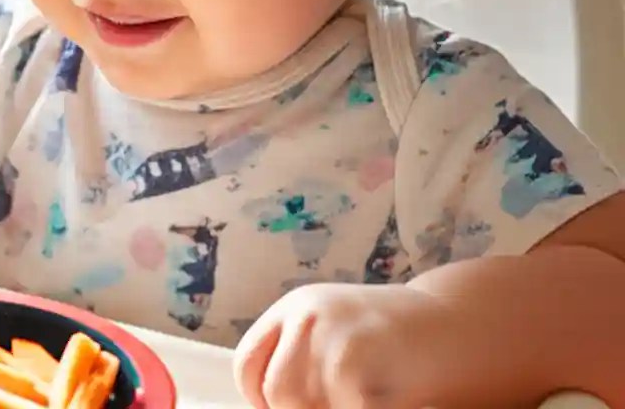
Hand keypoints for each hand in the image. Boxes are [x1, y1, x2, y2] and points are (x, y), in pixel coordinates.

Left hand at [234, 283, 454, 408]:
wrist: (457, 322)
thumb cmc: (394, 336)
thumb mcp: (336, 329)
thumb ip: (301, 356)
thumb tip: (271, 401)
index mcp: (295, 306)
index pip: (248, 362)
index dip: (257, 398)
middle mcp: (308, 318)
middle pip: (275, 390)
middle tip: (326, 407)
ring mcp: (333, 341)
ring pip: (305, 406)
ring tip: (355, 399)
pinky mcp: (359, 370)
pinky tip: (379, 401)